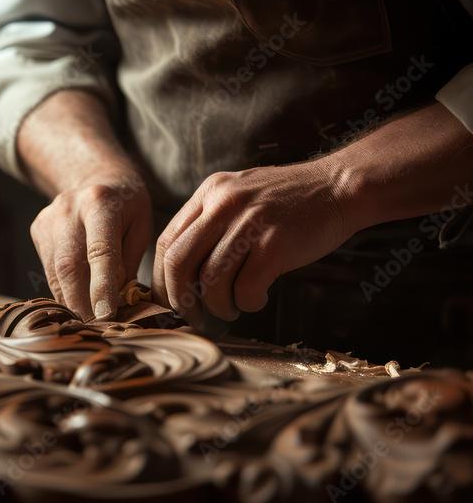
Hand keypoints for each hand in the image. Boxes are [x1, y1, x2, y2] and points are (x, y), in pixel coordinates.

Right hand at [31, 166, 151, 319]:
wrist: (94, 176)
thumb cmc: (127, 206)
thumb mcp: (141, 226)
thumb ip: (129, 262)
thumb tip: (119, 303)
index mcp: (100, 203)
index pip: (100, 251)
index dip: (102, 286)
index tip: (106, 314)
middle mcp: (68, 208)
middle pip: (69, 266)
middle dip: (81, 302)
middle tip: (96, 327)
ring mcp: (48, 218)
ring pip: (55, 272)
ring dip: (71, 300)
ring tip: (88, 318)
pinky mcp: (37, 229)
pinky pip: (49, 268)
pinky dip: (63, 288)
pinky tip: (77, 296)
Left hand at [152, 158, 356, 328]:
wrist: (341, 186)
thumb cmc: (289, 201)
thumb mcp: (240, 196)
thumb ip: (211, 223)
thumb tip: (181, 274)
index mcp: (209, 193)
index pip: (167, 241)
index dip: (162, 278)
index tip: (169, 299)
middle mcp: (223, 204)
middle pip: (178, 262)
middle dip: (180, 298)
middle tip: (191, 316)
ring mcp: (249, 222)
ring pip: (211, 280)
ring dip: (218, 305)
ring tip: (232, 308)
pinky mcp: (275, 243)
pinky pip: (246, 288)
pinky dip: (248, 302)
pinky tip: (257, 299)